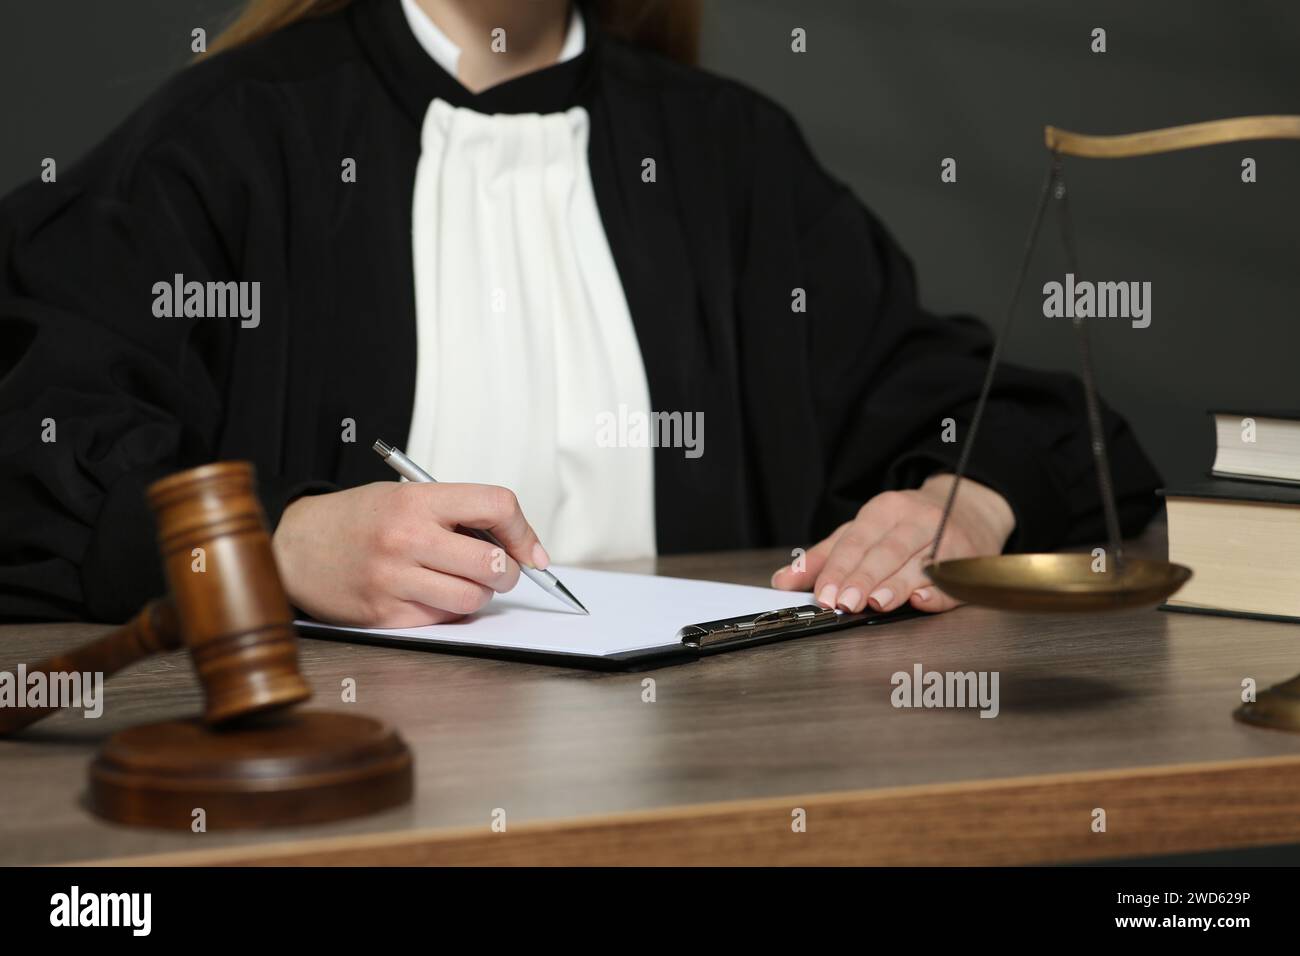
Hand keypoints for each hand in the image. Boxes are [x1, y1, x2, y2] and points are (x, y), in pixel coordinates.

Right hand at [271, 482, 547, 626]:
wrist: (294, 546)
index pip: (497, 506)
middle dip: (509, 571)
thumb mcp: (405, 496)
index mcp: (417, 500)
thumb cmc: (357, 520)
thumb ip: (457, 514)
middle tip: (498, 569)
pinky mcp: (384, 615)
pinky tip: (431, 596)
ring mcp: (394, 579)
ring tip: (460, 581)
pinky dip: (449, 612)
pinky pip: (443, 620)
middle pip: (494, 562)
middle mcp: (407, 538)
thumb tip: (520, 549)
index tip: (532, 552)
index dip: (524, 532)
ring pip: (474, 598)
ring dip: (479, 594)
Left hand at [770, 474, 1015, 613]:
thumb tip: (783, 581)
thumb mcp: (862, 532)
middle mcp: (915, 521)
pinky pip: (950, 578)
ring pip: (917, 564)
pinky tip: (922, 600)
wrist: (966, 509)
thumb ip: (823, 558)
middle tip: (844, 603)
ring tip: (876, 603)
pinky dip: (937, 591)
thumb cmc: (905, 526)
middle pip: (886, 552)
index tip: (824, 594)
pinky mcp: (967, 559)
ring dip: (896, 586)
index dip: (838, 569)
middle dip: (863, 579)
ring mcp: (945, 539)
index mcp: (884, 511)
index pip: (856, 542)